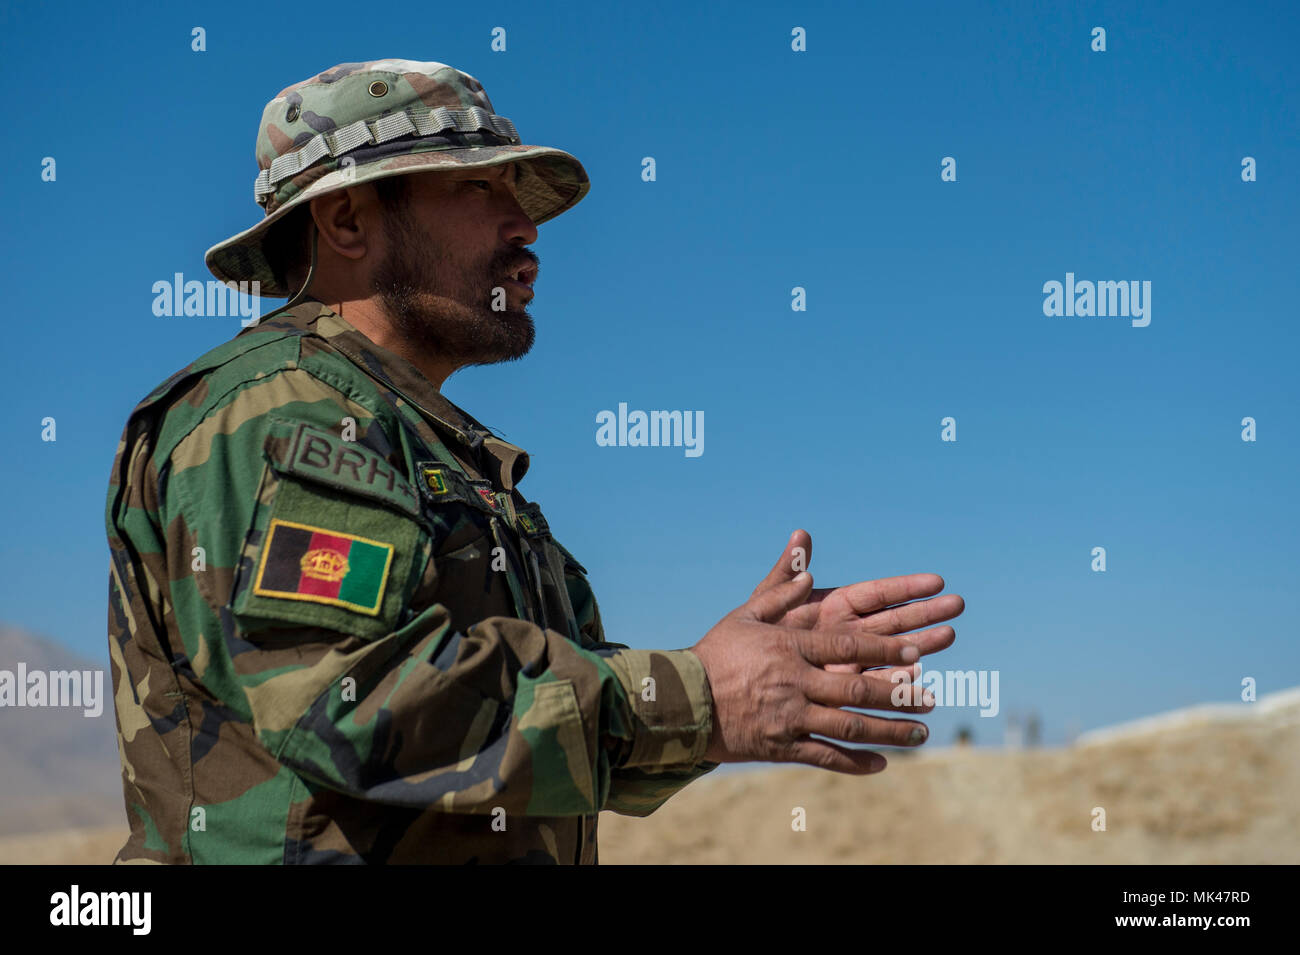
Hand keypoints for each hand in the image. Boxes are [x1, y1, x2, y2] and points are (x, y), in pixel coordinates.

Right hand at [689, 570, 941, 773]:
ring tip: (921, 732)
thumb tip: (807, 572)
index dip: (885, 651)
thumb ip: (778, 593)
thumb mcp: (743, 615)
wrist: (680, 702)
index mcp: (789, 647)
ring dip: (889, 730)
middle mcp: (795, 682)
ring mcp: (789, 717)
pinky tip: (881, 765)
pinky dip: (854, 762)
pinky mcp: (780, 747)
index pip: (848, 646)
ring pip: (849, 726)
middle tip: (930, 698)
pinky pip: (824, 756)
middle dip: (899, 694)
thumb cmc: (713, 654)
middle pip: (857, 688)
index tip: (916, 653)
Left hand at [752, 529, 962, 683]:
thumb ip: (786, 573)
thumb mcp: (768, 603)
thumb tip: (800, 535)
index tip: (936, 581)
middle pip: (894, 621)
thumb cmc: (755, 637)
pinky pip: (877, 683)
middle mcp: (849, 633)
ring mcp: (852, 662)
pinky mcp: (848, 690)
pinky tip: (918, 674)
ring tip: (951, 635)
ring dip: (923, 645)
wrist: (745, 678)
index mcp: (835, 608)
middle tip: (959, 604)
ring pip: (893, 652)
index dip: (905, 588)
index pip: (877, 594)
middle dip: (926, 613)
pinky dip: (896, 680)